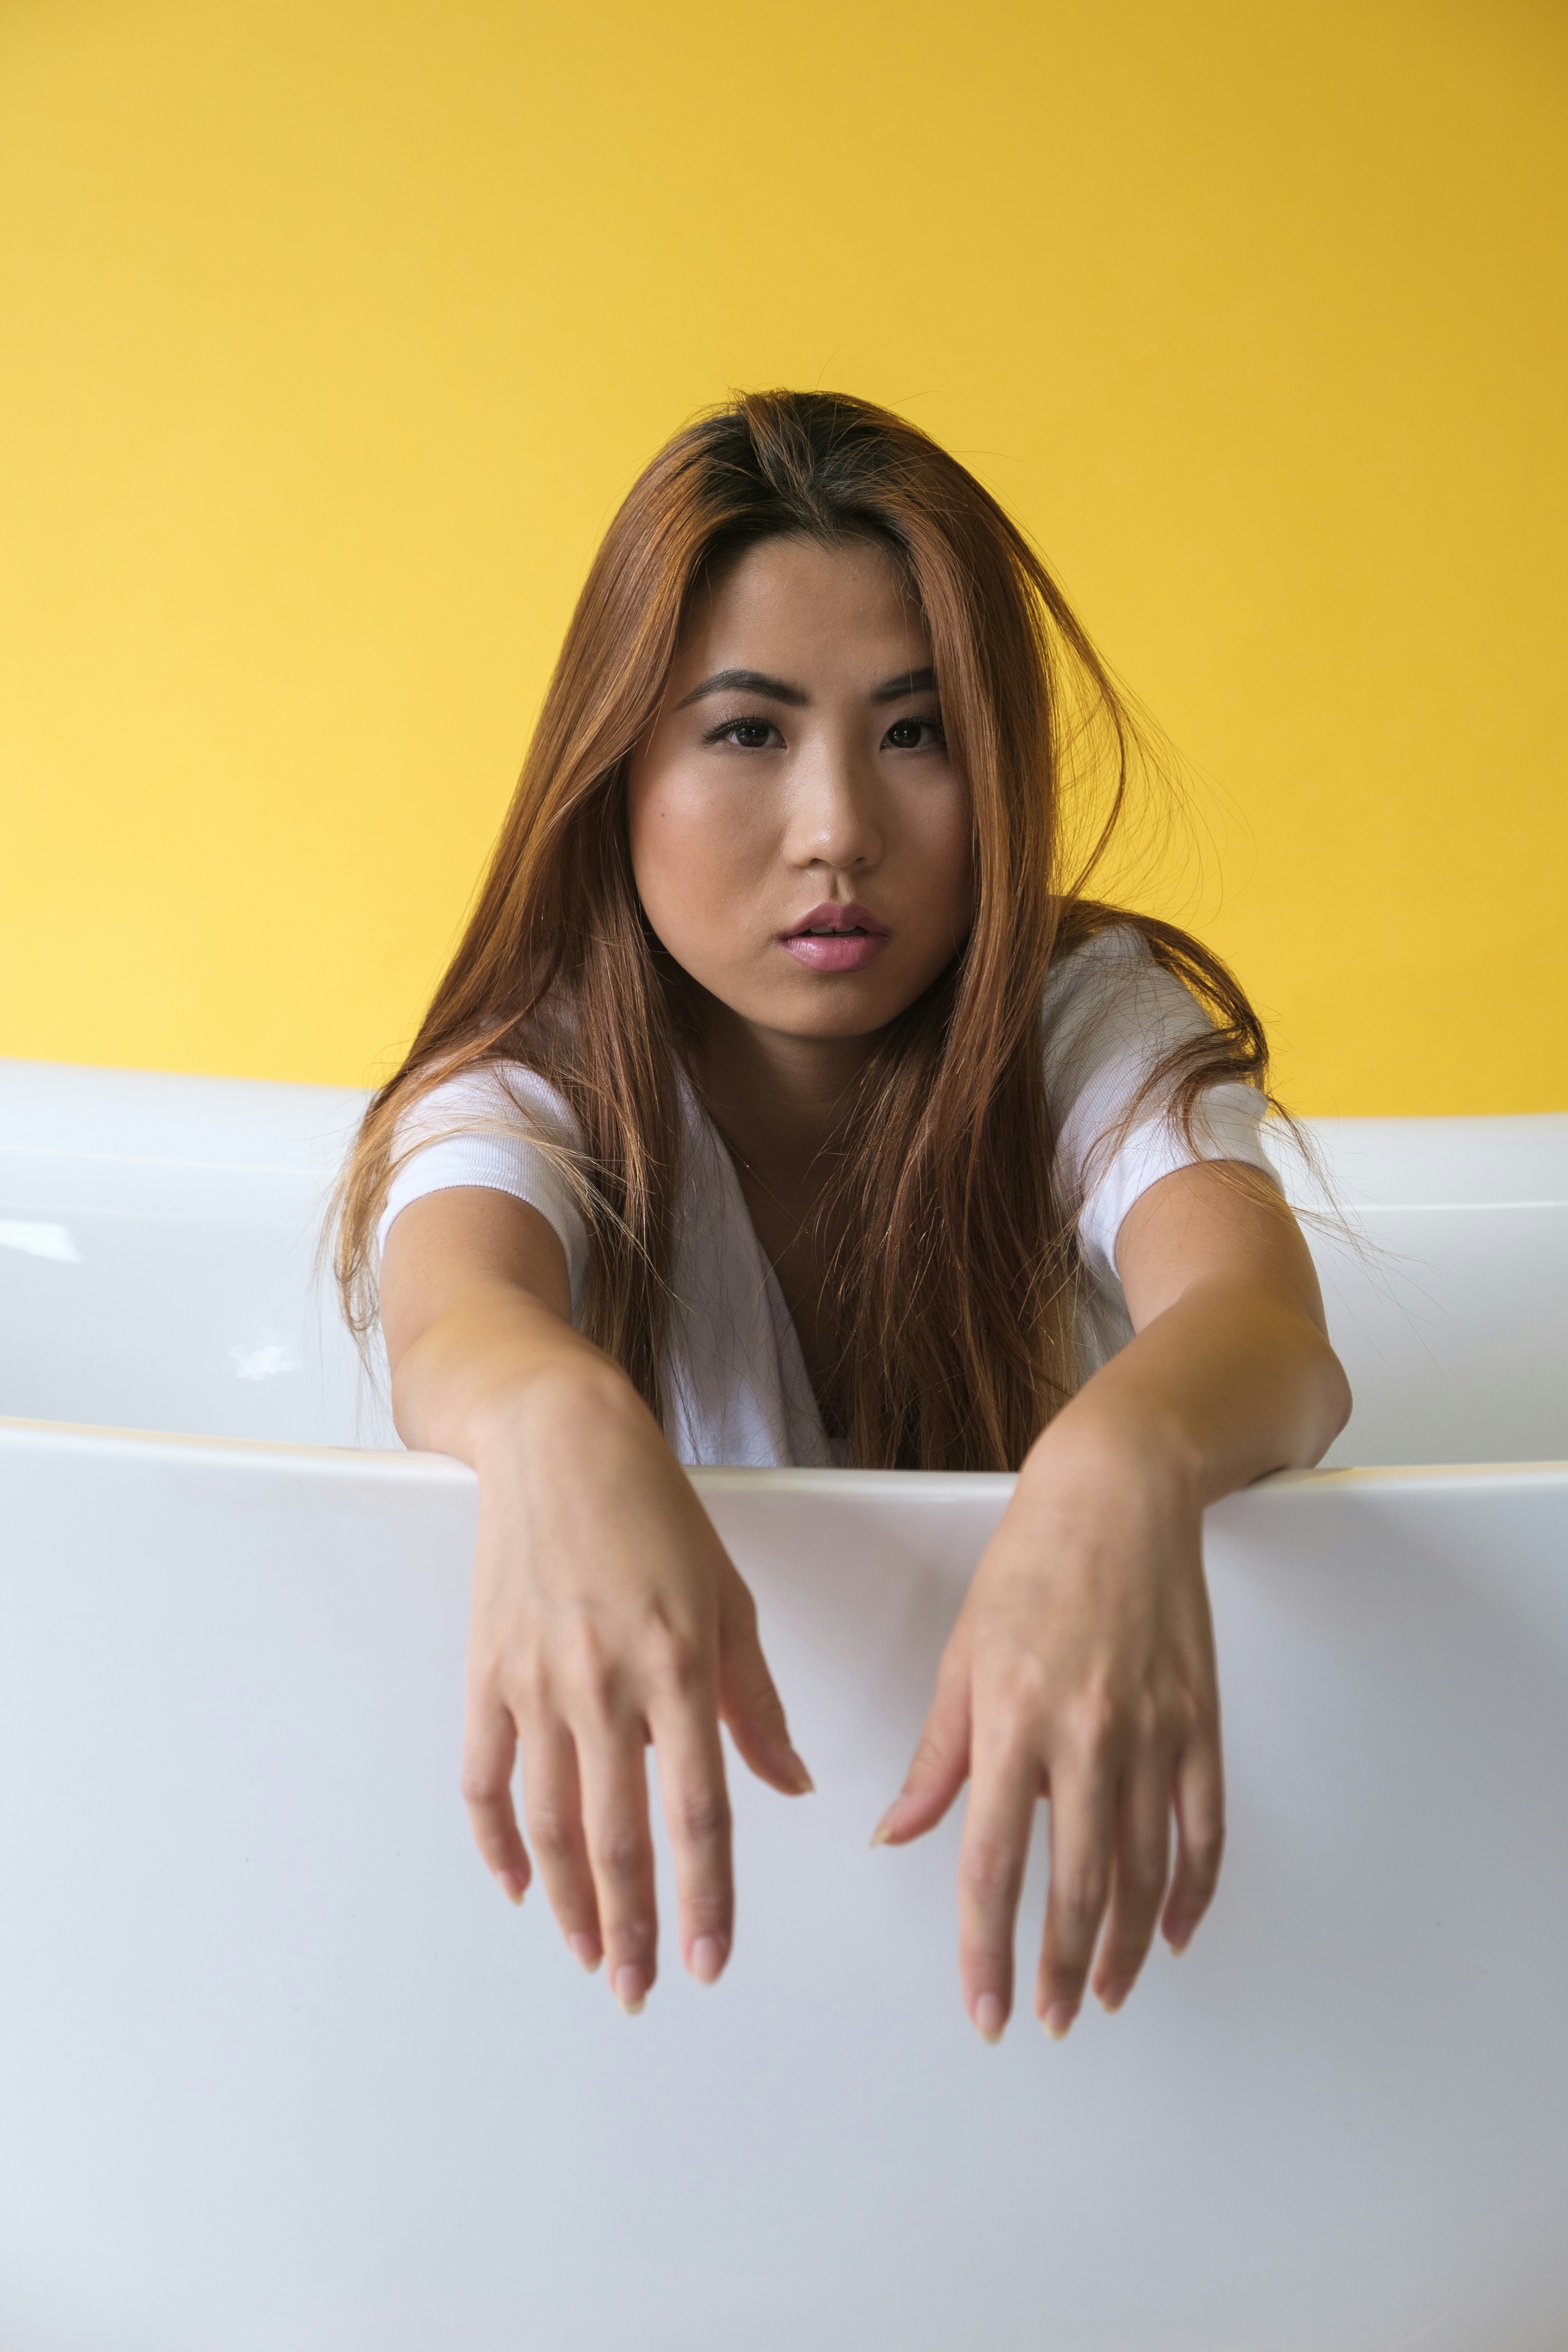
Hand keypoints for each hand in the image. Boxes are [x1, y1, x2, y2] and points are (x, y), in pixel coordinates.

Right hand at [460, 1367, 812, 2011]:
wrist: (558, 1442)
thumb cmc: (655, 1513)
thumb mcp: (729, 1599)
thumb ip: (757, 1703)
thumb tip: (791, 1785)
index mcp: (679, 1669)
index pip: (698, 1814)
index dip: (706, 1899)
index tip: (711, 1962)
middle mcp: (606, 1685)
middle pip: (619, 1839)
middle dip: (633, 1930)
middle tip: (642, 1990)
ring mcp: (538, 1682)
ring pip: (552, 1825)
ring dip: (571, 1905)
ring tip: (589, 1958)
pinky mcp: (487, 1671)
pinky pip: (485, 1778)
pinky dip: (498, 1842)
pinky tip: (519, 1887)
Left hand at [873, 1418, 1223, 2041]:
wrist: (1118, 1493)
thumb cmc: (1031, 1563)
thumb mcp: (962, 1656)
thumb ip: (938, 1757)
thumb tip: (898, 1833)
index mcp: (1011, 1720)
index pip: (993, 1864)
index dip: (988, 1949)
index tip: (987, 2007)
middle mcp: (1086, 1734)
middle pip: (1076, 1886)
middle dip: (1061, 1969)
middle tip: (1051, 2019)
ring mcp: (1153, 1731)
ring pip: (1142, 1872)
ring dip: (1124, 1948)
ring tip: (1105, 1995)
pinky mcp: (1200, 1721)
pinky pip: (1202, 1828)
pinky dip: (1191, 1891)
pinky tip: (1172, 1933)